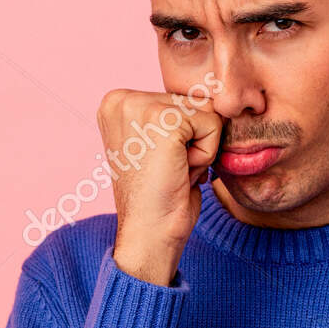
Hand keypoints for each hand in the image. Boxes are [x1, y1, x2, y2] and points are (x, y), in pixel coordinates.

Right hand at [97, 88, 222, 285]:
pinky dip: (206, 154)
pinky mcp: (163, 119)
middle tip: (168, 169)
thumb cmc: (157, 196)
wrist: (149, 233)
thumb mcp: (156, 144)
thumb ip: (171, 115)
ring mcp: (139, 106)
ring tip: (173, 170)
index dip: (182, 136)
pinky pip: (212, 124)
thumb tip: (209, 94)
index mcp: (116, 103)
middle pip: (192, 101)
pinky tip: (180, 171)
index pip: (178, 100)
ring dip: (200, 147)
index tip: (159, 162)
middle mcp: (121, 99)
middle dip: (192, 139)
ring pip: (205, 111)